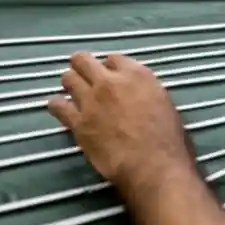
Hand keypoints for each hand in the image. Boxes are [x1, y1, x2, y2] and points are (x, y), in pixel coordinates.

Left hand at [48, 52, 195, 190]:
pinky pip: (57, 105)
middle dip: (82, 67)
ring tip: (73, 94)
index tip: (110, 77)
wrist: (152, 165)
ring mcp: (91, 101)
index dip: (110, 68)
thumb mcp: (163, 103)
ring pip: (68, 78)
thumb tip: (134, 92)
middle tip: (84, 79)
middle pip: (83, 60)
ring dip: (70, 84)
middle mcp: (110, 82)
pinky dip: (57, 105)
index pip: (113, 59)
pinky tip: (61, 110)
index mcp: (136, 75)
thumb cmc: (167, 139)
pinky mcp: (78, 122)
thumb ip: (144, 91)